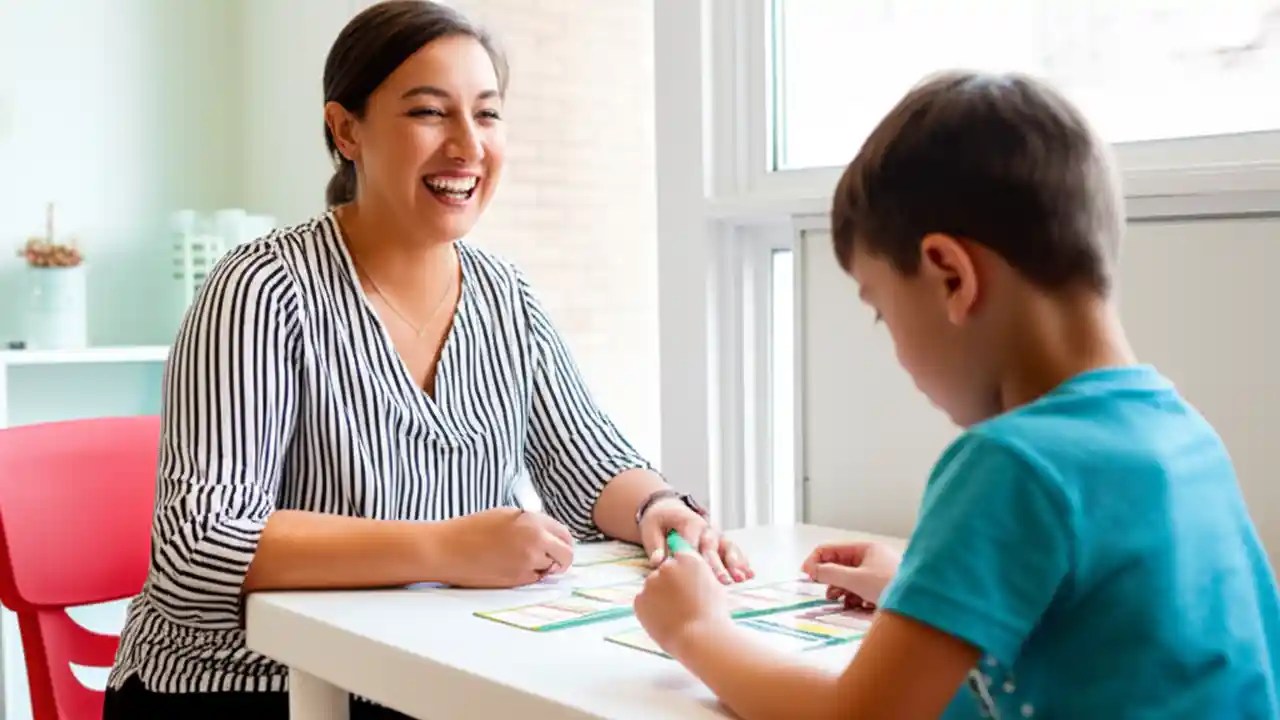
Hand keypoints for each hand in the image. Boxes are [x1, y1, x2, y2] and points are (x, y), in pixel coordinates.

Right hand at [435, 508, 573, 587]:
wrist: (447, 549)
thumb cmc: (472, 529)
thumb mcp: (507, 515)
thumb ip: (531, 523)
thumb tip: (549, 535)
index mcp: (533, 520)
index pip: (564, 533)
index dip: (561, 540)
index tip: (555, 544)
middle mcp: (536, 540)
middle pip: (567, 554)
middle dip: (561, 557)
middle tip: (549, 558)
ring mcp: (528, 562)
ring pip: (552, 568)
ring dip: (544, 566)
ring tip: (520, 559)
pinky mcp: (517, 580)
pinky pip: (535, 579)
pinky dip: (529, 575)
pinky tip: (510, 567)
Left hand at [634, 551, 733, 656]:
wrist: (701, 638)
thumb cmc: (713, 614)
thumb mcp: (713, 584)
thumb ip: (697, 571)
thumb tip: (687, 569)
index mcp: (687, 559)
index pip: (679, 556)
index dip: (683, 571)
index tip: (686, 584)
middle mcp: (667, 566)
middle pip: (664, 571)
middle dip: (670, 582)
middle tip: (681, 603)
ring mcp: (651, 582)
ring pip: (653, 586)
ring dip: (659, 595)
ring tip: (675, 614)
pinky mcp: (639, 599)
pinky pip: (643, 601)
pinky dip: (650, 609)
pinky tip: (665, 620)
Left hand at [639, 501, 752, 583]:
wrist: (667, 510)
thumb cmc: (658, 522)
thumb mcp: (651, 530)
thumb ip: (656, 546)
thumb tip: (657, 562)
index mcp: (688, 523)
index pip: (693, 543)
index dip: (697, 559)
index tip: (700, 575)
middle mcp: (705, 528)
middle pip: (713, 548)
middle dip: (719, 565)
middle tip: (724, 582)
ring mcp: (715, 535)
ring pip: (728, 548)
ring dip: (735, 563)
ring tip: (741, 578)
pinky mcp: (721, 543)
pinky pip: (733, 551)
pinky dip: (742, 562)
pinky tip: (749, 574)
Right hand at [801, 541, 901, 609]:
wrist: (922, 605)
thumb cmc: (890, 586)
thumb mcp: (856, 579)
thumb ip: (830, 573)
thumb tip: (810, 569)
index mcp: (865, 548)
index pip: (831, 549)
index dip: (815, 560)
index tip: (805, 576)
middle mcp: (871, 557)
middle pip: (839, 564)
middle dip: (829, 578)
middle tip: (826, 593)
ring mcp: (877, 573)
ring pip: (848, 579)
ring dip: (841, 590)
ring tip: (842, 601)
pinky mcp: (882, 588)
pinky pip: (860, 589)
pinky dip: (854, 597)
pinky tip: (857, 605)